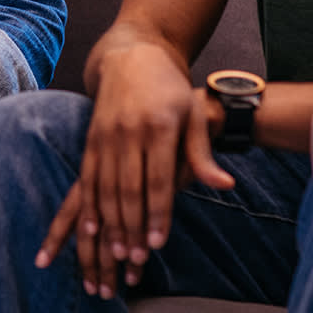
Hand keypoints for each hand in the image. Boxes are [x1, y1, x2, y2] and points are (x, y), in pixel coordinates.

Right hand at [36, 41, 227, 297]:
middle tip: (136, 257)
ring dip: (110, 222)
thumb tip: (225, 185)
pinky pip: (87, 176)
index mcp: (160, 126)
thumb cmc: (170, 89)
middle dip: (132, 226)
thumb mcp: (193, 116)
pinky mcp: (91, 137)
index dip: (158, 213)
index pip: (158, 179)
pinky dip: (89, 204)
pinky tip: (91, 226)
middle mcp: (129, 131)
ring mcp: (106, 134)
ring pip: (105, 186)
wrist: (132, 55)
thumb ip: (203, 154)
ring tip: (117, 251)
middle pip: (129, 188)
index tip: (158, 243)